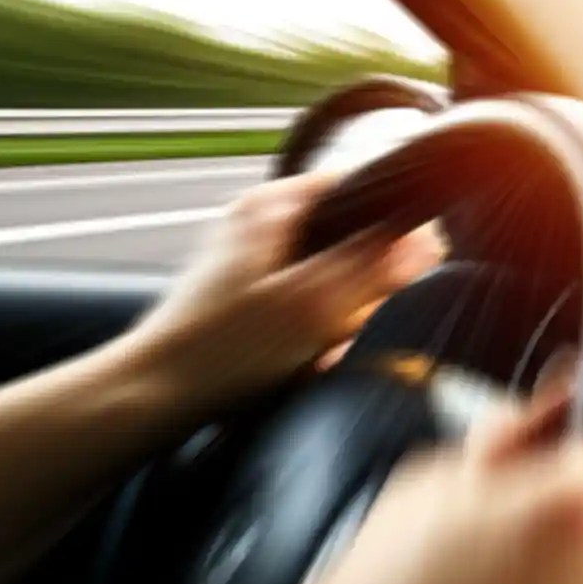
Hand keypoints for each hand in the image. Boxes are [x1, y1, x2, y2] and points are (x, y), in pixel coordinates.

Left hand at [113, 170, 443, 417]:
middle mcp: (260, 222)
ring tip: (311, 354)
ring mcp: (251, 260)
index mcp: (272, 205)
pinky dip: (309, 339)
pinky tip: (297, 366)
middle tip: (339, 328)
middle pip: (349, 241)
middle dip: (356, 293)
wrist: (154, 397)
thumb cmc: (219, 352)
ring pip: (330, 283)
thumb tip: (428, 240)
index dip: (395, 227)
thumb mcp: (314, 307)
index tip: (408, 268)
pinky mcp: (246, 298)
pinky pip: (304, 311)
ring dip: (334, 323)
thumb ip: (376, 267)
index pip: (360, 186)